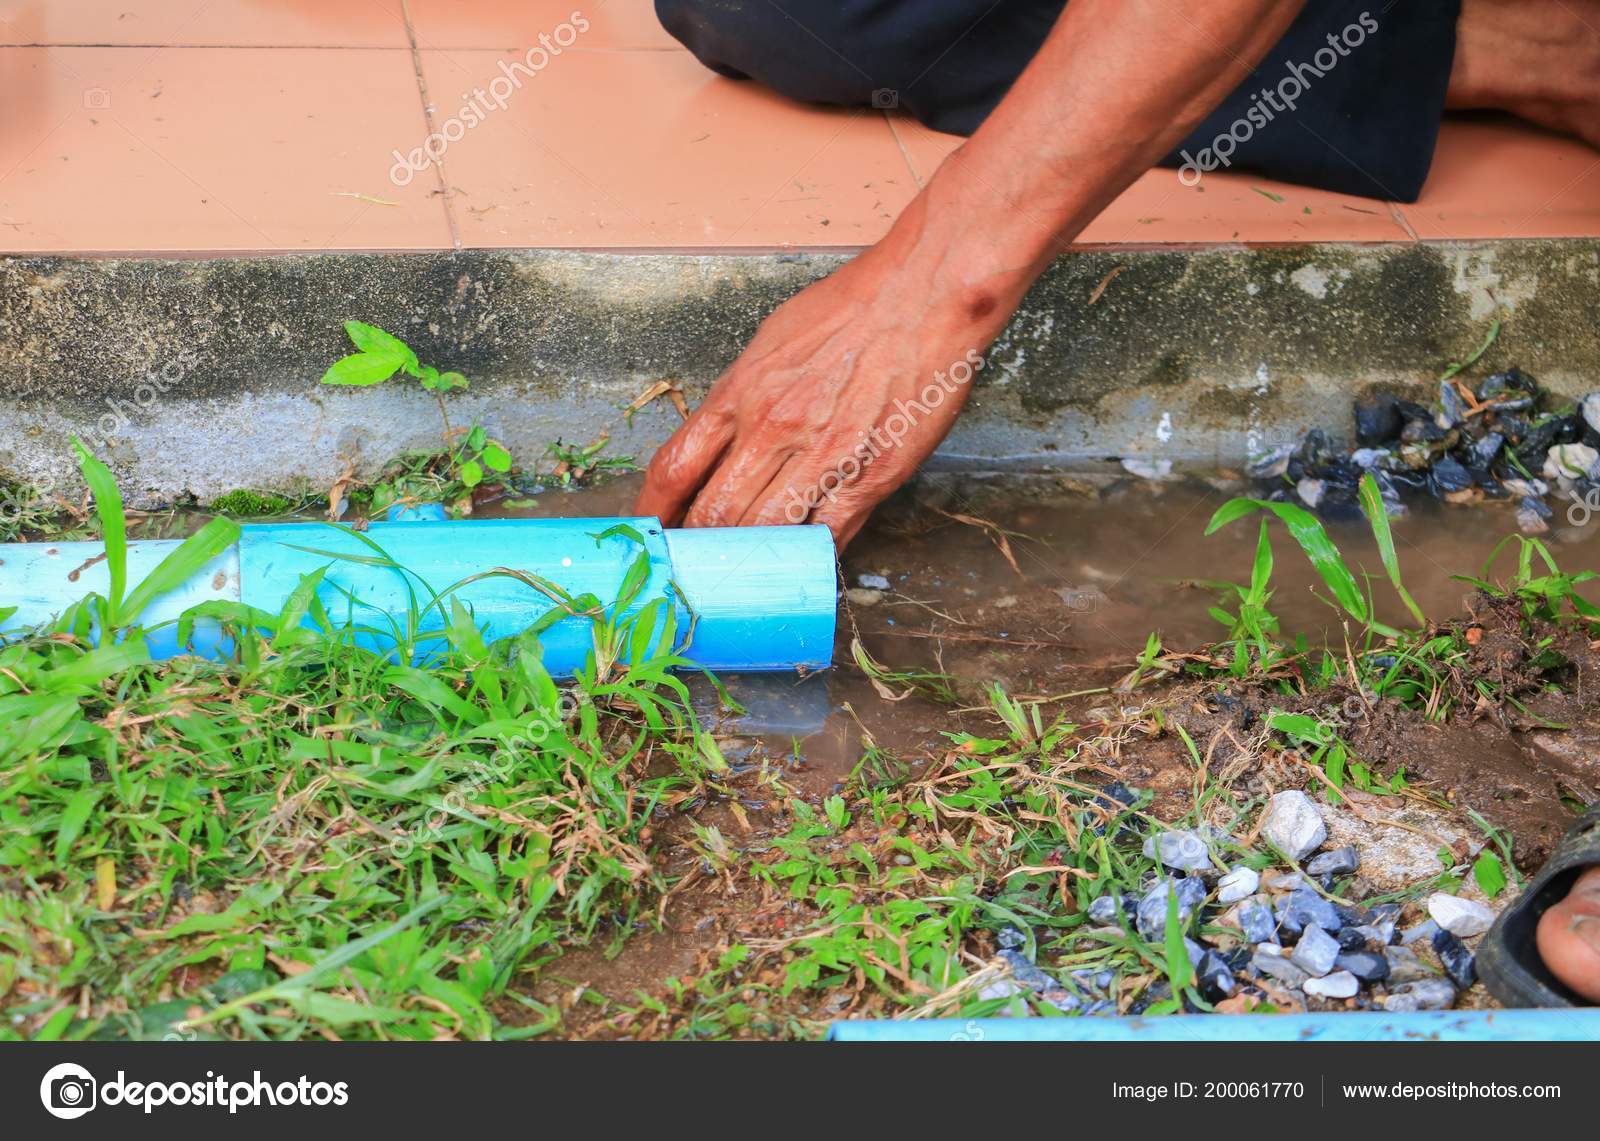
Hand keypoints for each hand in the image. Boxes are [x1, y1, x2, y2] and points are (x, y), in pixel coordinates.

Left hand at [634, 194, 1027, 547]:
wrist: (924, 293)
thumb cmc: (852, 308)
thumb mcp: (773, 341)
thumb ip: (743, 395)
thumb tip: (720, 440)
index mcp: (741, 392)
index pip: (675, 468)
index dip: (655, 513)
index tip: (653, 534)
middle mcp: (772, 428)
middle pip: (713, 514)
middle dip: (698, 550)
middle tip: (696, 568)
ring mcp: (822, 456)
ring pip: (764, 534)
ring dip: (748, 562)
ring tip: (742, 577)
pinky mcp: (870, 477)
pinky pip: (828, 537)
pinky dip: (808, 559)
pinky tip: (800, 569)